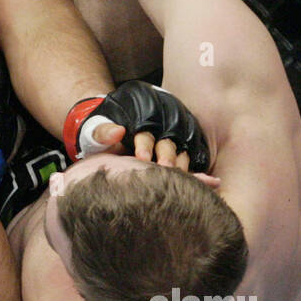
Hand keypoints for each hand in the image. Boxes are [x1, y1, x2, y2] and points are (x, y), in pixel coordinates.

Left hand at [81, 122, 218, 185]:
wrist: (108, 138)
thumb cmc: (100, 137)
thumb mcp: (95, 132)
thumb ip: (103, 132)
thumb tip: (118, 132)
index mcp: (140, 117)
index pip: (145, 131)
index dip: (144, 145)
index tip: (141, 159)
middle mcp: (160, 124)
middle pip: (168, 141)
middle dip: (168, 157)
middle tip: (165, 171)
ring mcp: (173, 137)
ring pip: (183, 150)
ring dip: (182, 166)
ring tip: (181, 183)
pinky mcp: (183, 149)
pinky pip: (192, 159)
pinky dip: (197, 172)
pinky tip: (205, 183)